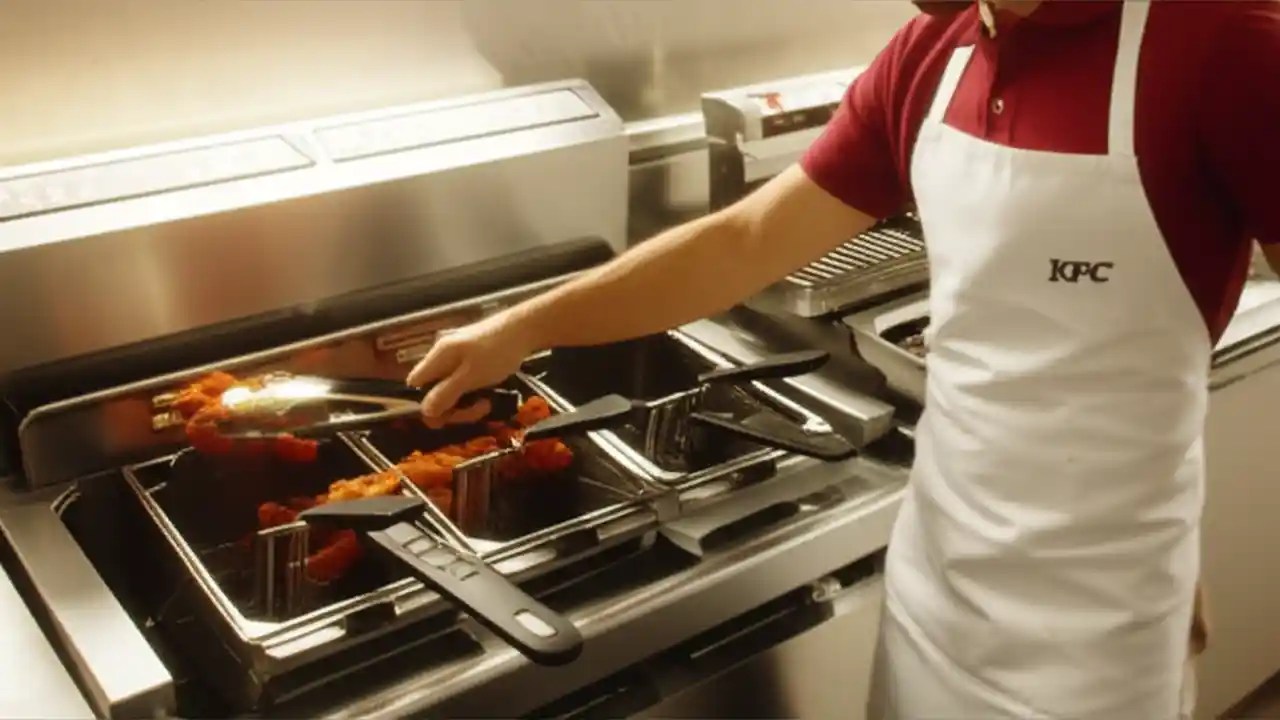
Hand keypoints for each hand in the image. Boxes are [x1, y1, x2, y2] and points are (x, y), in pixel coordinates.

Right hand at [406, 313, 537, 419]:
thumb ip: (446, 393)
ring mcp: (457, 355)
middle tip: (479, 410)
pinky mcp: (472, 357)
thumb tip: (424, 411)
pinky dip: (474, 391)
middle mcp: (442, 355)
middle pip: (434, 389)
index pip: (415, 384)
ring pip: (451, 387)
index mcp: (437, 356)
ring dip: (467, 402)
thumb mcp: (471, 377)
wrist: (525, 328)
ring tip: (487, 403)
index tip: (449, 414)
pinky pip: (464, 380)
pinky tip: (489, 394)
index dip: (426, 403)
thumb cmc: (497, 352)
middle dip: (454, 407)